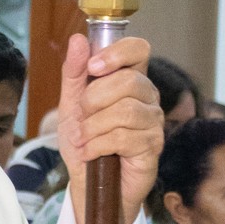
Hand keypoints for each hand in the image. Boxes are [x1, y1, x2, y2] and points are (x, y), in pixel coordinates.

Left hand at [59, 33, 162, 223]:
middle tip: (82, 117)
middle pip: (128, 81)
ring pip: (125, 111)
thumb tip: (79, 39)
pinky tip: (91, 153)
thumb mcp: (70, 106)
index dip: (117, 53)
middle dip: (94, 100)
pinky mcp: (153, 147)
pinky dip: (97, 145)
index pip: (139, 49)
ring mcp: (154, 122)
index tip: (93, 68)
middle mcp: (147, 97)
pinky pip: (124, 137)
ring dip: (93, 127)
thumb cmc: (84, 142)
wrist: (87, 184)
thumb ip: (74, 74)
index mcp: (130, 80)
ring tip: (84, 139)